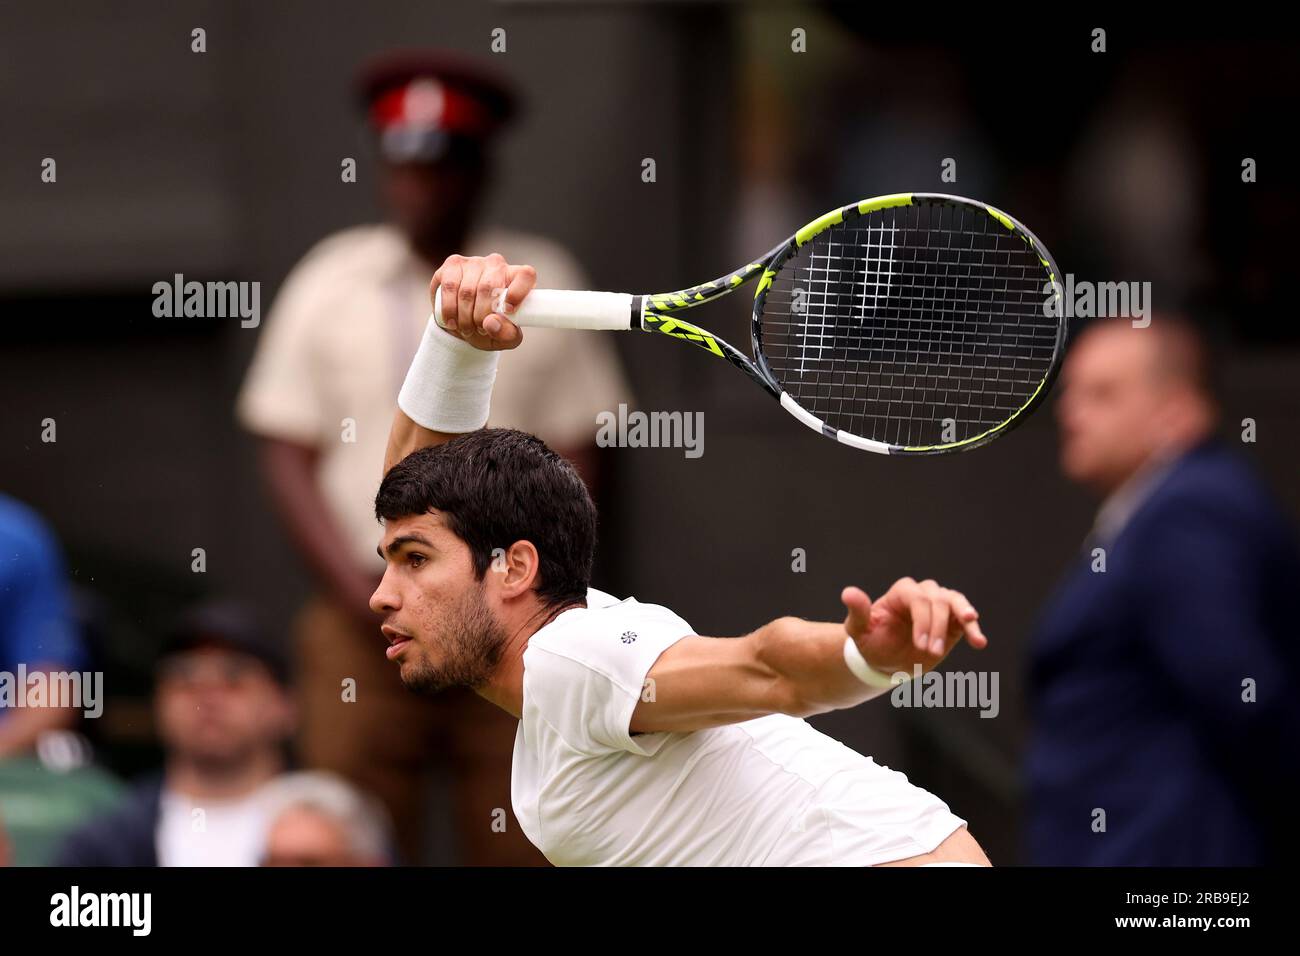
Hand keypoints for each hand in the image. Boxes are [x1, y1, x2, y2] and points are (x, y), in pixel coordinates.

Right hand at [430, 252, 534, 349]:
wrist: (462, 323)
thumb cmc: (490, 328)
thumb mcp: (504, 338)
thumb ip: (506, 334)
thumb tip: (491, 322)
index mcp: (517, 279)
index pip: (526, 275)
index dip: (519, 291)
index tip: (509, 310)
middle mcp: (497, 265)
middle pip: (489, 287)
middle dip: (481, 315)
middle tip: (479, 330)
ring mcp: (474, 262)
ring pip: (467, 290)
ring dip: (464, 316)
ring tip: (466, 329)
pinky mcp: (453, 264)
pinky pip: (450, 286)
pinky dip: (449, 309)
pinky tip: (452, 321)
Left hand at [841, 578, 987, 677]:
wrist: (887, 660)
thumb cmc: (872, 642)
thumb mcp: (859, 631)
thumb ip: (858, 613)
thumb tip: (848, 593)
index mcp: (900, 592)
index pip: (918, 598)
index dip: (922, 621)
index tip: (920, 646)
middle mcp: (922, 593)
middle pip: (938, 600)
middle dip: (937, 627)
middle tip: (932, 652)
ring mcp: (938, 605)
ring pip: (955, 602)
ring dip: (964, 621)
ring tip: (975, 637)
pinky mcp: (953, 620)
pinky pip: (966, 618)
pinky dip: (974, 628)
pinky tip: (979, 642)